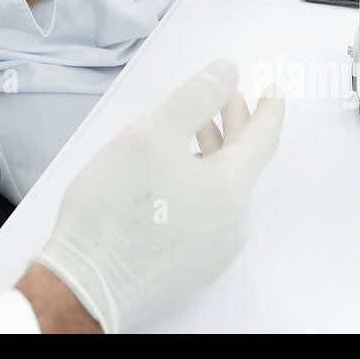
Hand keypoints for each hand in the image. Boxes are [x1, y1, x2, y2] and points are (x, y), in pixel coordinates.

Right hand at [30, 59, 283, 333]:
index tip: (274, 91)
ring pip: (223, 189)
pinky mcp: (191, 267)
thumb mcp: (152, 135)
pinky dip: (199, 185)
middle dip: (234, 125)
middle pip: (242, 164)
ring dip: (212, 154)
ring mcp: (213, 250)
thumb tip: (228, 72)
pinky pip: (207, 215)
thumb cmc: (115, 212)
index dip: (269, 109)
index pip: (264, 139)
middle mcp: (232, 224)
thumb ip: (194, 98)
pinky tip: (170, 176)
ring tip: (188, 131)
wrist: (85, 286)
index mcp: (231, 189)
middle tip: (223, 98)